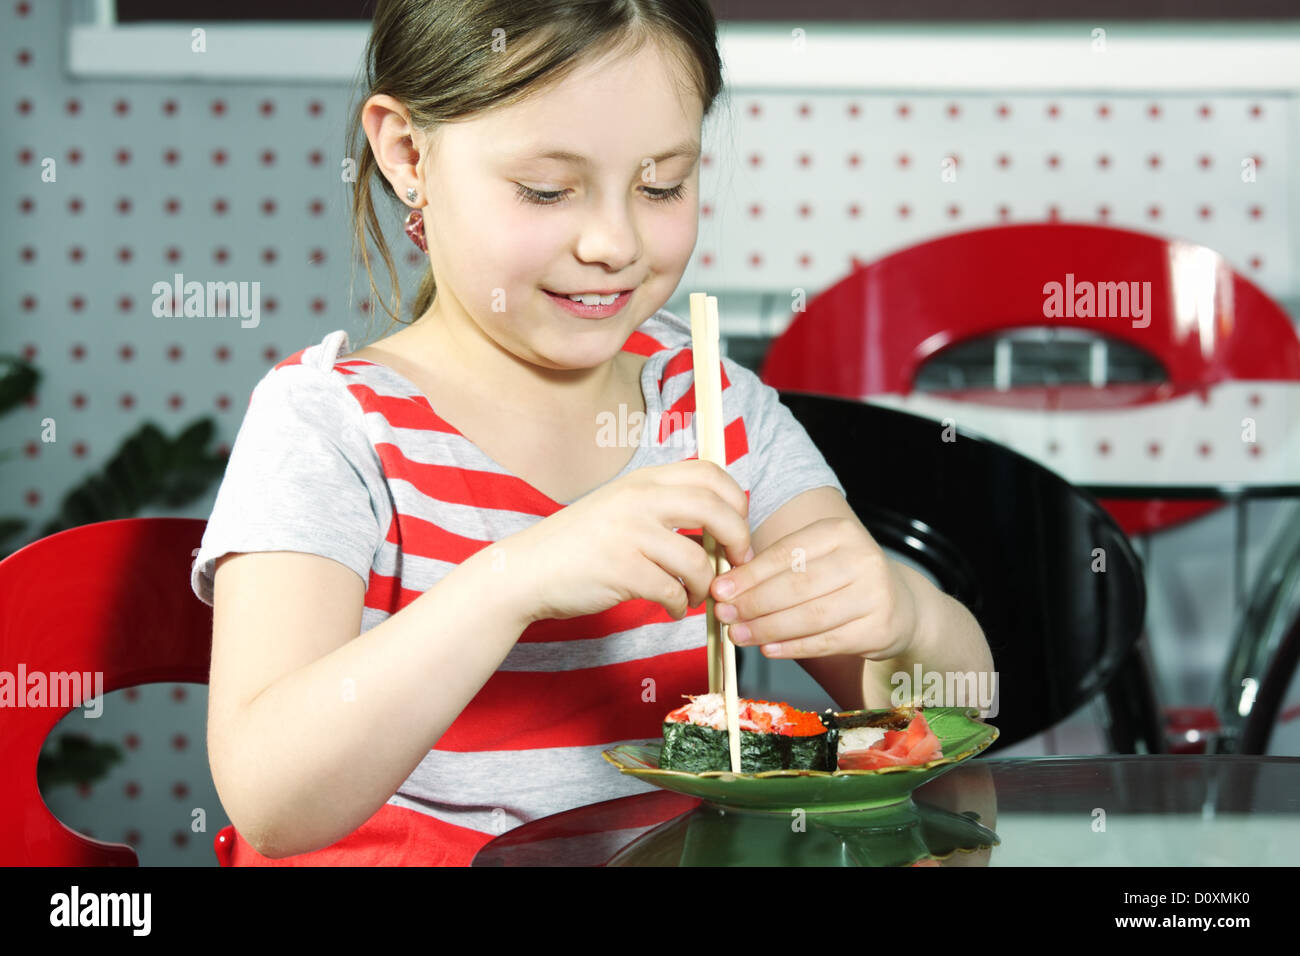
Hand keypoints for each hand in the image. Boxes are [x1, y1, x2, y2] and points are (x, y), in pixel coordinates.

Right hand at [506, 459, 751, 622]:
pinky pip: (673, 591)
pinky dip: (680, 605)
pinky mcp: (622, 570)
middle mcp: (639, 499)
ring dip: (706, 585)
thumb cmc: (579, 544)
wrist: (526, 570)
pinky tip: (672, 608)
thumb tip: (720, 519)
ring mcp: (630, 533)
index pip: (709, 473)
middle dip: (737, 540)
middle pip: (716, 510)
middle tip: (736, 562)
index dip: (735, 499)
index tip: (737, 525)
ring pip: (698, 560)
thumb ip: (662, 503)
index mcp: (643, 480)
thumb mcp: (620, 505)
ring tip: (695, 594)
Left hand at [709, 516, 918, 660]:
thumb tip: (726, 586)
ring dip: (768, 628)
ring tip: (738, 635)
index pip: (787, 553)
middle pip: (797, 585)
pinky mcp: (878, 628)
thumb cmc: (841, 580)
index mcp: (840, 532)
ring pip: (810, 615)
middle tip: (724, 615)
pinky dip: (793, 647)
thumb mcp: (816, 558)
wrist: (899, 605)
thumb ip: (776, 567)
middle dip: (753, 603)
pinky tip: (768, 649)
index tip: (720, 590)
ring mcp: (875, 594)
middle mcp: (862, 558)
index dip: (749, 574)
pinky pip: (827, 641)